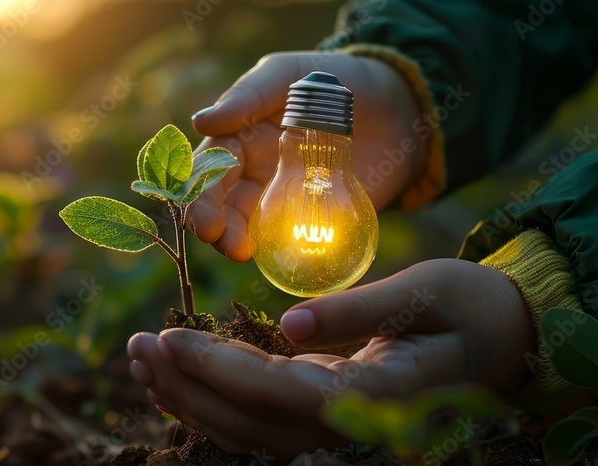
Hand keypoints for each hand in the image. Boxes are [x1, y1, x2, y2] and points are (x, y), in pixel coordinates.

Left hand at [127, 259, 534, 458]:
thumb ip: (355, 311)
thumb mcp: (424, 291)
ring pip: (247, 430)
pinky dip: (211, 399)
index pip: (281, 393)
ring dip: (188, 398)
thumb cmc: (470, 307)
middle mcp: (349, 423)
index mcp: (376, 394)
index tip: (169, 338)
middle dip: (187, 387)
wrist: (503, 341)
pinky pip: (256, 420)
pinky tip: (173, 375)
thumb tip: (286, 327)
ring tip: (138, 360)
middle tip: (134, 348)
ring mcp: (333, 426)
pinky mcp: (322, 414)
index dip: (219, 371)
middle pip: (251, 422)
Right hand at [187, 52, 426, 260]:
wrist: (398, 109)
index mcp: (238, 139)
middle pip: (220, 204)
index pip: (208, 168)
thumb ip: (250, 95)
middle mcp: (252, 173)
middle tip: (218, 238)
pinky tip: (280, 257)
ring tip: (241, 252)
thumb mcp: (290, 75)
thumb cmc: (336, 84)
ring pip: (246, 226)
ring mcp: (281, 199)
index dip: (200, 192)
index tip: (204, 214)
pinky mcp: (312, 218)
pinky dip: (278, 251)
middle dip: (212, 223)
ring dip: (236, 241)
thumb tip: (200, 122)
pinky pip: (288, 239)